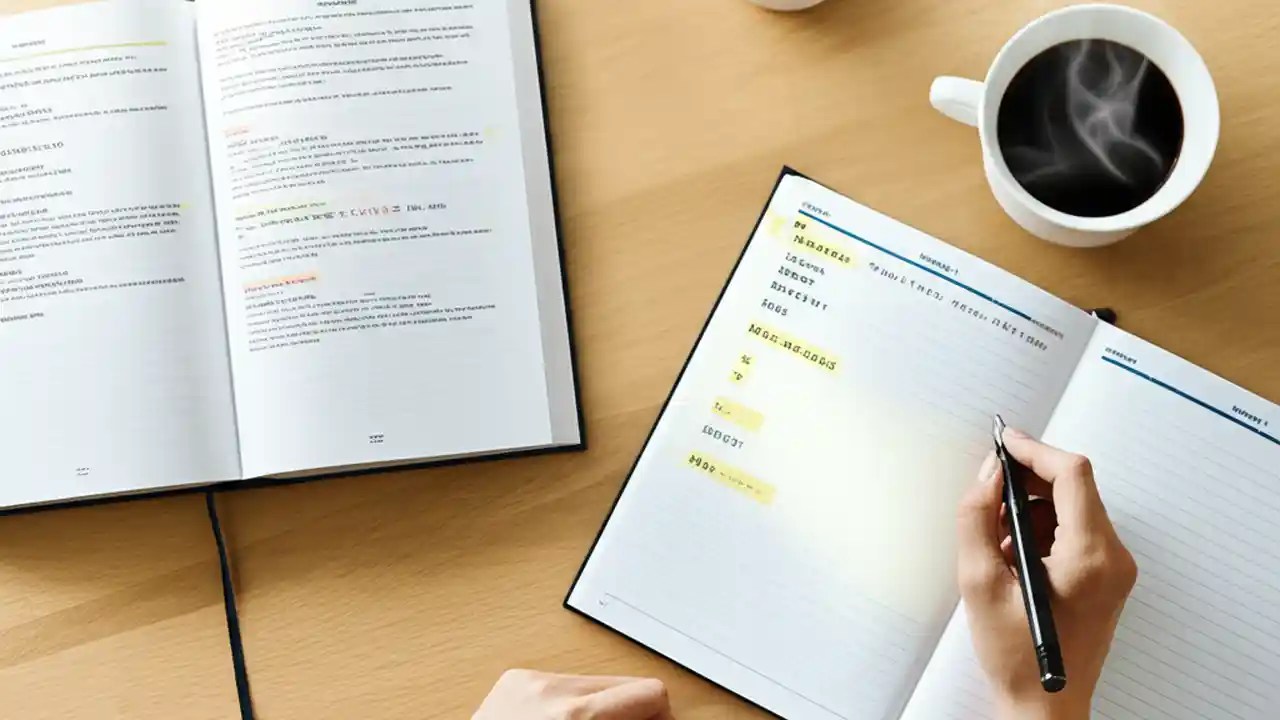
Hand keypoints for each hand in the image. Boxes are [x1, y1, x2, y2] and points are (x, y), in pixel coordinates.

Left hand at [473, 670, 672, 719]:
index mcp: (577, 718)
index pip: (649, 694)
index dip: (660, 717)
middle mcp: (552, 691)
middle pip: (624, 685)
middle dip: (630, 715)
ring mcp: (529, 680)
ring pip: (594, 683)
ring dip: (599, 710)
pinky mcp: (513, 678)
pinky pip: (561, 682)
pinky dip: (568, 704)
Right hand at [956, 429, 1136, 719]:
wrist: (1044, 706)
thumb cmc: (1017, 658)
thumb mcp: (980, 583)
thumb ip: (977, 519)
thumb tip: (986, 476)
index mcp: (1089, 557)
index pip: (1071, 474)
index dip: (1033, 450)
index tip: (1003, 442)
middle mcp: (1113, 558)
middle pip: (1074, 486)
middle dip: (1027, 480)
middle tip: (988, 493)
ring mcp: (1115, 568)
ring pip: (1073, 505)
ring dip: (1031, 505)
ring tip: (996, 536)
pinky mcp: (1107, 576)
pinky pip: (1076, 528)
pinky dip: (1043, 526)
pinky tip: (1014, 553)